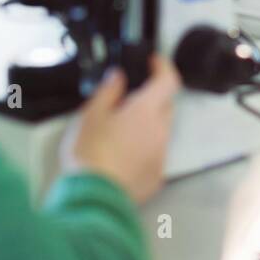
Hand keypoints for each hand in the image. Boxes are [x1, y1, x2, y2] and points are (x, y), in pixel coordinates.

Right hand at [63, 54, 180, 204]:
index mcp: (147, 111)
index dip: (164, 67)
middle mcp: (161, 131)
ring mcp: (161, 156)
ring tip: (121, 132)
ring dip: (147, 126)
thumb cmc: (90, 151)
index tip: (153, 61)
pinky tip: (123, 157)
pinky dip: (144, 149)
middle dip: (153, 99)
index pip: (169, 81)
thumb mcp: (91, 115)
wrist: (93, 198)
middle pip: (166, 107)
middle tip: (128, 100)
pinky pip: (155, 155)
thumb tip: (120, 76)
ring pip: (160, 132)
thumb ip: (108, 91)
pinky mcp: (156, 177)